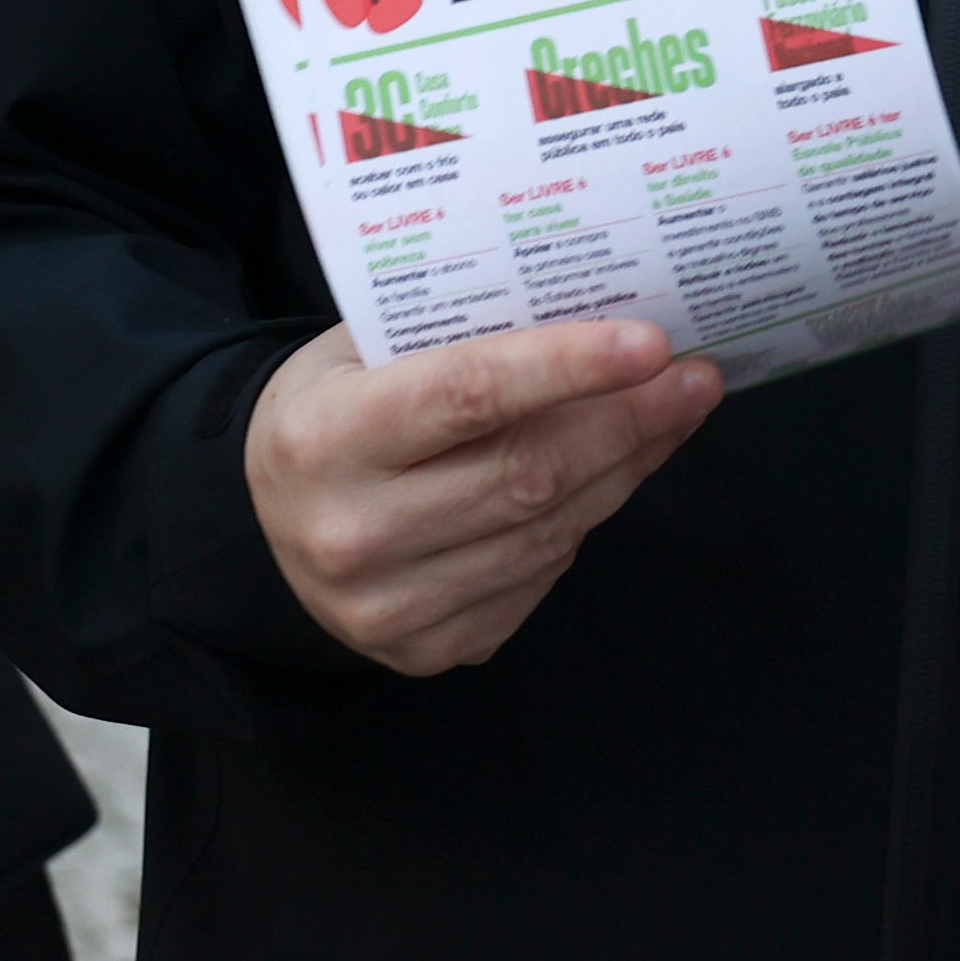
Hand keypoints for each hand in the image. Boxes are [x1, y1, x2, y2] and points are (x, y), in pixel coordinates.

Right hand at [247, 319, 720, 675]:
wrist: (266, 521)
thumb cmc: (335, 407)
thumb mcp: (362, 349)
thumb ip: (458, 336)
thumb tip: (601, 310)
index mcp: (323, 439)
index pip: (466, 395)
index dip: (567, 366)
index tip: (651, 342)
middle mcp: (350, 533)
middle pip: (527, 473)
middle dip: (628, 421)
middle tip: (693, 377)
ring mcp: (388, 607)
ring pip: (547, 532)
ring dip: (625, 469)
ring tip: (672, 414)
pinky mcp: (427, 650)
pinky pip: (539, 579)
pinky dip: (584, 520)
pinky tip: (609, 474)